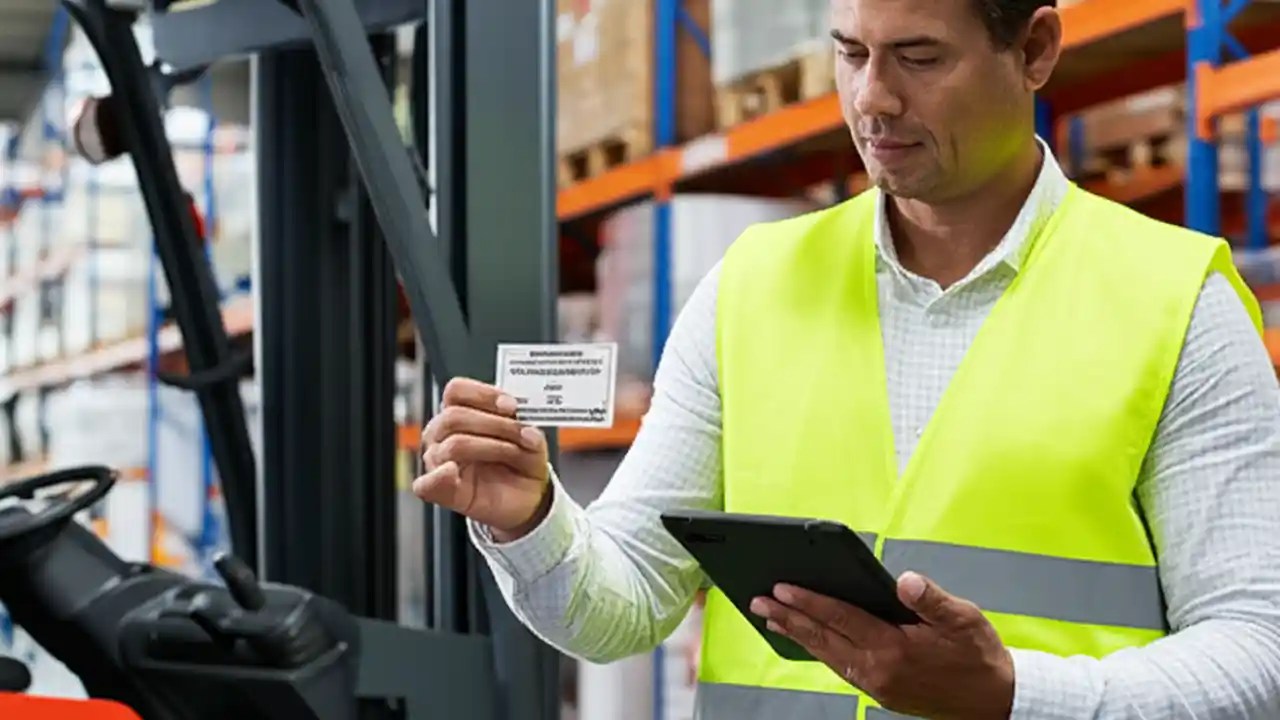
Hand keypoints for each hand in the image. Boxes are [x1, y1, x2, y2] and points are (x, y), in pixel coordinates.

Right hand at [413, 377, 550, 541]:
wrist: (528, 497)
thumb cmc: (523, 461)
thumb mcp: (534, 439)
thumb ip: (531, 430)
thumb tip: (528, 432)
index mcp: (461, 412)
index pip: (456, 391)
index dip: (483, 394)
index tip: (511, 406)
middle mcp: (444, 434)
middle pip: (455, 416)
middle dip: (495, 424)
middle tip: (522, 434)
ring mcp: (440, 462)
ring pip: (454, 444)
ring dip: (492, 447)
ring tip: (515, 454)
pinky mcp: (444, 492)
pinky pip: (427, 485)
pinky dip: (439, 477)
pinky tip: (454, 472)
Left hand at [750, 572, 1013, 719]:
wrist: (993, 701)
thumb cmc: (978, 656)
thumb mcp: (963, 619)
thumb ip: (931, 599)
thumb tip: (904, 580)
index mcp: (895, 649)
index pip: (842, 618)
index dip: (809, 601)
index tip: (782, 588)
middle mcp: (878, 670)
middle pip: (823, 638)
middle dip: (788, 617)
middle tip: (759, 601)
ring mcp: (876, 684)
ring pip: (826, 654)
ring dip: (797, 634)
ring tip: (770, 617)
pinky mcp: (878, 691)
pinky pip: (838, 667)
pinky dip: (817, 651)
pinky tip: (806, 639)